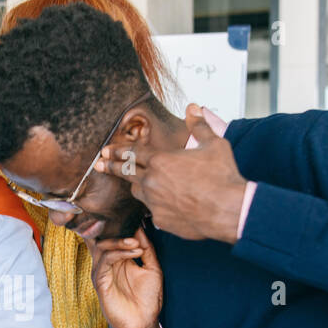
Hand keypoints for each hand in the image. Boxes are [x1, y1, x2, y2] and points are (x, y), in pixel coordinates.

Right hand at [88, 226, 161, 327]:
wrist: (144, 323)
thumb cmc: (147, 299)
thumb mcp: (152, 268)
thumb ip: (147, 249)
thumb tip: (141, 228)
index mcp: (117, 259)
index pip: (111, 235)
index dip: (118, 223)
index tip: (133, 213)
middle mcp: (106, 264)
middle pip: (102, 237)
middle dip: (117, 230)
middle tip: (134, 228)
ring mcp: (101, 272)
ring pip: (102, 247)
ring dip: (120, 241)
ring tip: (136, 243)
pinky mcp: (100, 282)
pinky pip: (105, 261)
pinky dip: (119, 253)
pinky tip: (134, 252)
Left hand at [96, 104, 246, 242]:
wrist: (228, 209)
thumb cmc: (223, 176)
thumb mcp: (214, 144)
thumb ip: (199, 125)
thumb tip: (193, 107)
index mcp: (162, 160)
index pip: (132, 153)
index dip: (118, 150)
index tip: (105, 151)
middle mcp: (153, 181)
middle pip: (126, 172)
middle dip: (110, 167)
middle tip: (99, 165)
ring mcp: (155, 202)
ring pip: (138, 192)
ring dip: (138, 186)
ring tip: (139, 183)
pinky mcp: (161, 220)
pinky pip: (153, 212)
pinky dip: (157, 206)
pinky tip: (165, 205)